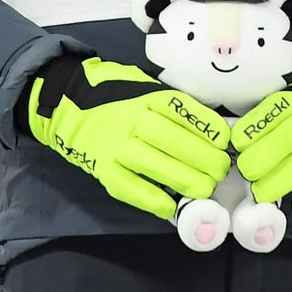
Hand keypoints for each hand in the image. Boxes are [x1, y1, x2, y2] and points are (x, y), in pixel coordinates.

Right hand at [25, 56, 232, 218]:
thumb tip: (210, 127)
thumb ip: (169, 104)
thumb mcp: (143, 86)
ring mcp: (116, 145)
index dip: (209, 129)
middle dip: (205, 159)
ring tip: (206, 189)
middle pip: (175, 141)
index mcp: (146, 96)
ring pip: (157, 164)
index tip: (226, 142)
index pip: (184, 111)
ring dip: (187, 180)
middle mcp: (132, 119)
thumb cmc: (113, 94)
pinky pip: (131, 187)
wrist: (65, 104)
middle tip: (221, 170)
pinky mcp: (103, 169)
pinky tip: (172, 205)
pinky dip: (153, 199)